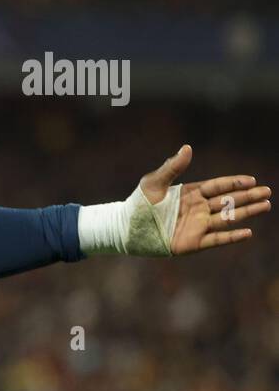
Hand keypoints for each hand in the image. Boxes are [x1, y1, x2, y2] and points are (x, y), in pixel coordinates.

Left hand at [140, 145, 270, 253]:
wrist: (126, 228)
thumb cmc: (138, 203)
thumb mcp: (154, 183)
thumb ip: (172, 167)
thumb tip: (187, 148)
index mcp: (191, 193)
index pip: (218, 186)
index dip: (235, 183)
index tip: (252, 180)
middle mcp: (198, 209)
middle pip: (228, 201)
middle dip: (248, 196)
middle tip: (267, 192)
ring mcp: (197, 225)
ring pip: (228, 218)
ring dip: (247, 212)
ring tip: (265, 205)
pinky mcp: (193, 242)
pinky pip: (217, 239)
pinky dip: (232, 237)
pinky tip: (248, 232)